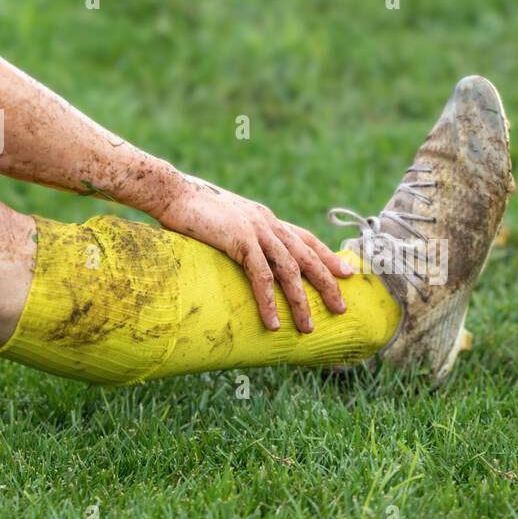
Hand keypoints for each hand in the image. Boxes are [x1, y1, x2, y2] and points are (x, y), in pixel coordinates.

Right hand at [151, 175, 354, 332]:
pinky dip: (269, 301)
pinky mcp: (239, 240)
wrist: (170, 191)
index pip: (305, 238)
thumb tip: (243, 253)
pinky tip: (273, 322)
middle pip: (307, 256)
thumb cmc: (191, 208)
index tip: (347, 272)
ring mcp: (255, 230)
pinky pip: (260, 276)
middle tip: (342, 308)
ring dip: (300, 301)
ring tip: (307, 328)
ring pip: (289, 271)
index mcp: (265, 218)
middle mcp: (267, 223)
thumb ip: (241, 236)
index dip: (327, 256)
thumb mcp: (225, 221)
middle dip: (327, 283)